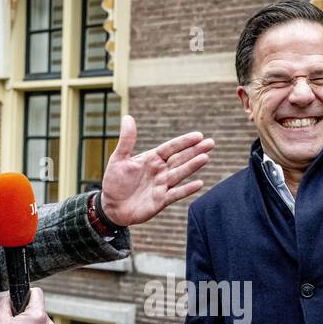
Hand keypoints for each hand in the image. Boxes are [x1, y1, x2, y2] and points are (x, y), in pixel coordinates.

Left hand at [99, 114, 213, 225]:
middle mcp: (160, 170)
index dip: (184, 142)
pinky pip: (176, 194)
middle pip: (180, 159)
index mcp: (152, 159)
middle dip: (195, 151)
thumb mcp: (118, 159)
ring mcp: (162, 185)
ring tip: (205, 158)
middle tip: (211, 143)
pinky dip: (187, 189)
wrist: (111, 206)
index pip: (171, 148)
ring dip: (192, 166)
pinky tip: (199, 183)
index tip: (198, 135)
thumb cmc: (114, 181)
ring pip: (180, 174)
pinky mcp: (161, 201)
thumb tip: (128, 117)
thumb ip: (126, 140)